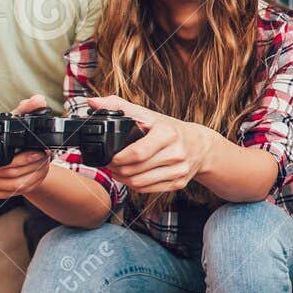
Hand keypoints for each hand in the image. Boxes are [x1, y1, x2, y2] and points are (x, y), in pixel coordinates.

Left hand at [90, 95, 211, 192]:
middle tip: (109, 165)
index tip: (110, 157)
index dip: (118, 158)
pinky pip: (148, 189)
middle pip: (136, 169)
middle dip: (117, 169)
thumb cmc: (169, 129)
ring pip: (140, 182)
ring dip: (123, 179)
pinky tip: (130, 176)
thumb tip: (92, 102)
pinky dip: (134, 185)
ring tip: (117, 171)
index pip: (138, 152)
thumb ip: (118, 106)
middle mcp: (176, 152)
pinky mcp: (179, 183)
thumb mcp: (148, 114)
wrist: (200, 145)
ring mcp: (179, 170)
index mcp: (168, 133)